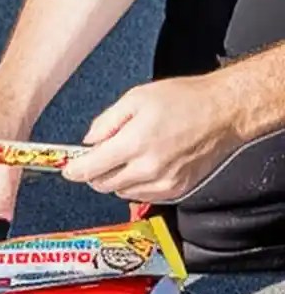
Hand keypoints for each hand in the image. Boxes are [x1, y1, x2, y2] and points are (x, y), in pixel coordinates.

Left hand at [62, 75, 244, 202]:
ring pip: (121, 192)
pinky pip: (142, 195)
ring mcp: (163, 182)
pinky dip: (135, 184)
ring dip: (115, 179)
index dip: (73, 170)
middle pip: (102, 184)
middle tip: (100, 156)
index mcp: (134, 143)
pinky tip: (144, 165)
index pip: (90, 169)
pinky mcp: (176, 190)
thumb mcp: (136, 98)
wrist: (225, 112)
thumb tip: (88, 142)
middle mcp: (147, 168)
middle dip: (94, 173)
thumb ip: (106, 122)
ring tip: (129, 156)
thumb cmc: (185, 100)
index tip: (68, 169)